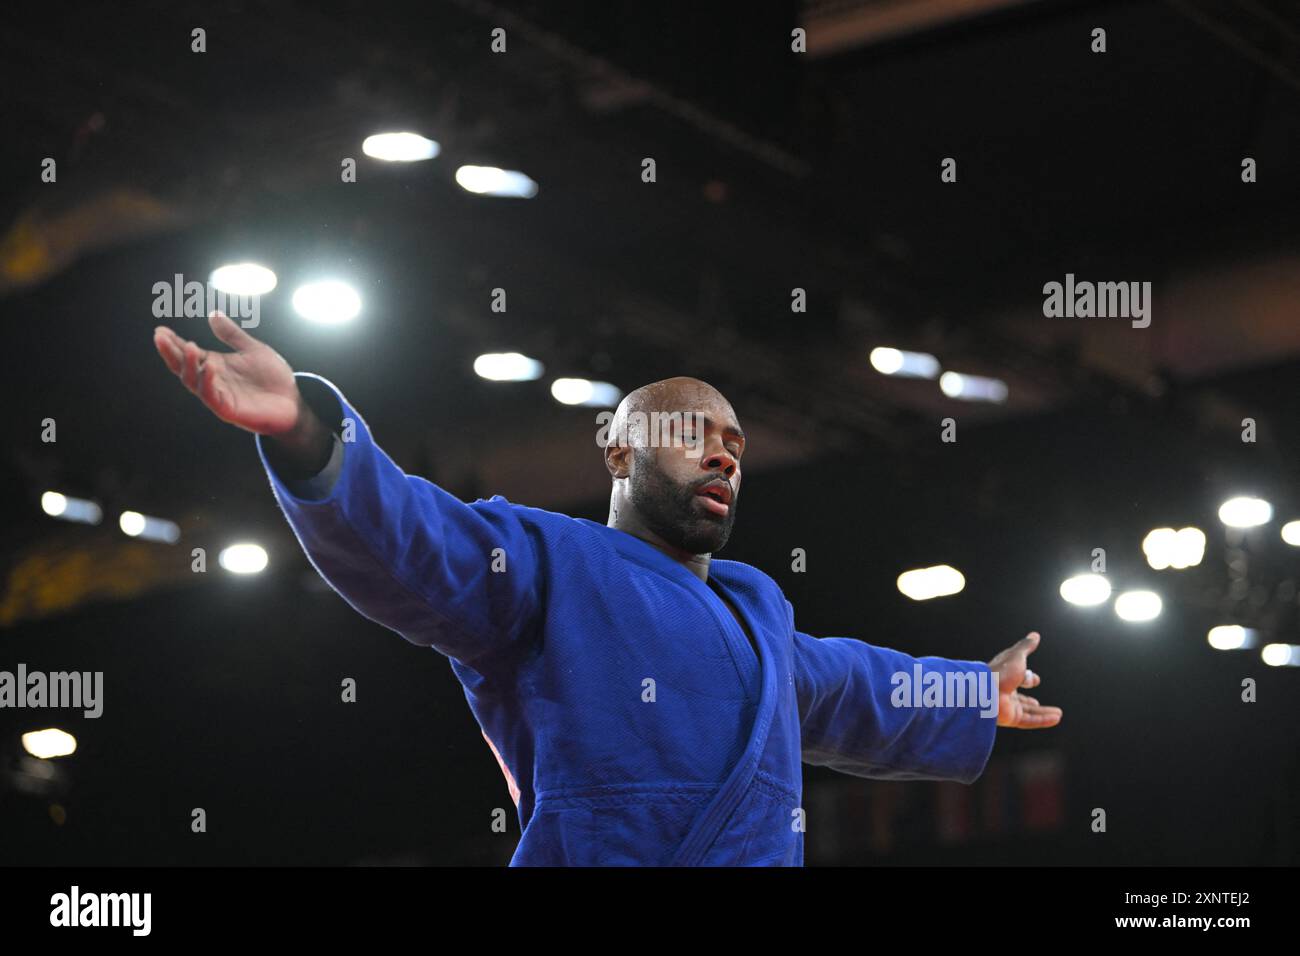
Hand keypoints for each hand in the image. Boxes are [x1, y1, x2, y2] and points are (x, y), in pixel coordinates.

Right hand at [154, 311, 330, 470]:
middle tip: (160, 337)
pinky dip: (208, 381)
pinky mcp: (228, 410)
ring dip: (188, 364)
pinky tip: (210, 366)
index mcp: (215, 365)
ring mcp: (219, 396)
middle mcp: (212, 380)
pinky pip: (212, 396)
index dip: (173, 343)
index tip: (160, 330)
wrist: (294, 403)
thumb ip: (232, 335)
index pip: (188, 353)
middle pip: (183, 367)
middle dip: (171, 352)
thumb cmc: (273, 378)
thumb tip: (213, 314)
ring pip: (194, 382)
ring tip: (188, 346)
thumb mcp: (253, 350)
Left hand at [988, 632, 1062, 728]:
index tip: (1036, 679)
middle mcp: (1005, 692)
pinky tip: (1056, 719)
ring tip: (1058, 713)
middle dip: (1031, 700)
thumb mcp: (1016, 656)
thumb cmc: (1000, 672)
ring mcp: (1007, 706)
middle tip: (1039, 702)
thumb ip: (1026, 647)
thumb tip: (1035, 635)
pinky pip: (1029, 720)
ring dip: (1044, 712)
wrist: (985, 692)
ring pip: (1028, 711)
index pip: (1017, 678)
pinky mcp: (1010, 717)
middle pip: (1021, 698)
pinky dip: (1043, 720)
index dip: (1027, 678)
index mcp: (1004, 676)